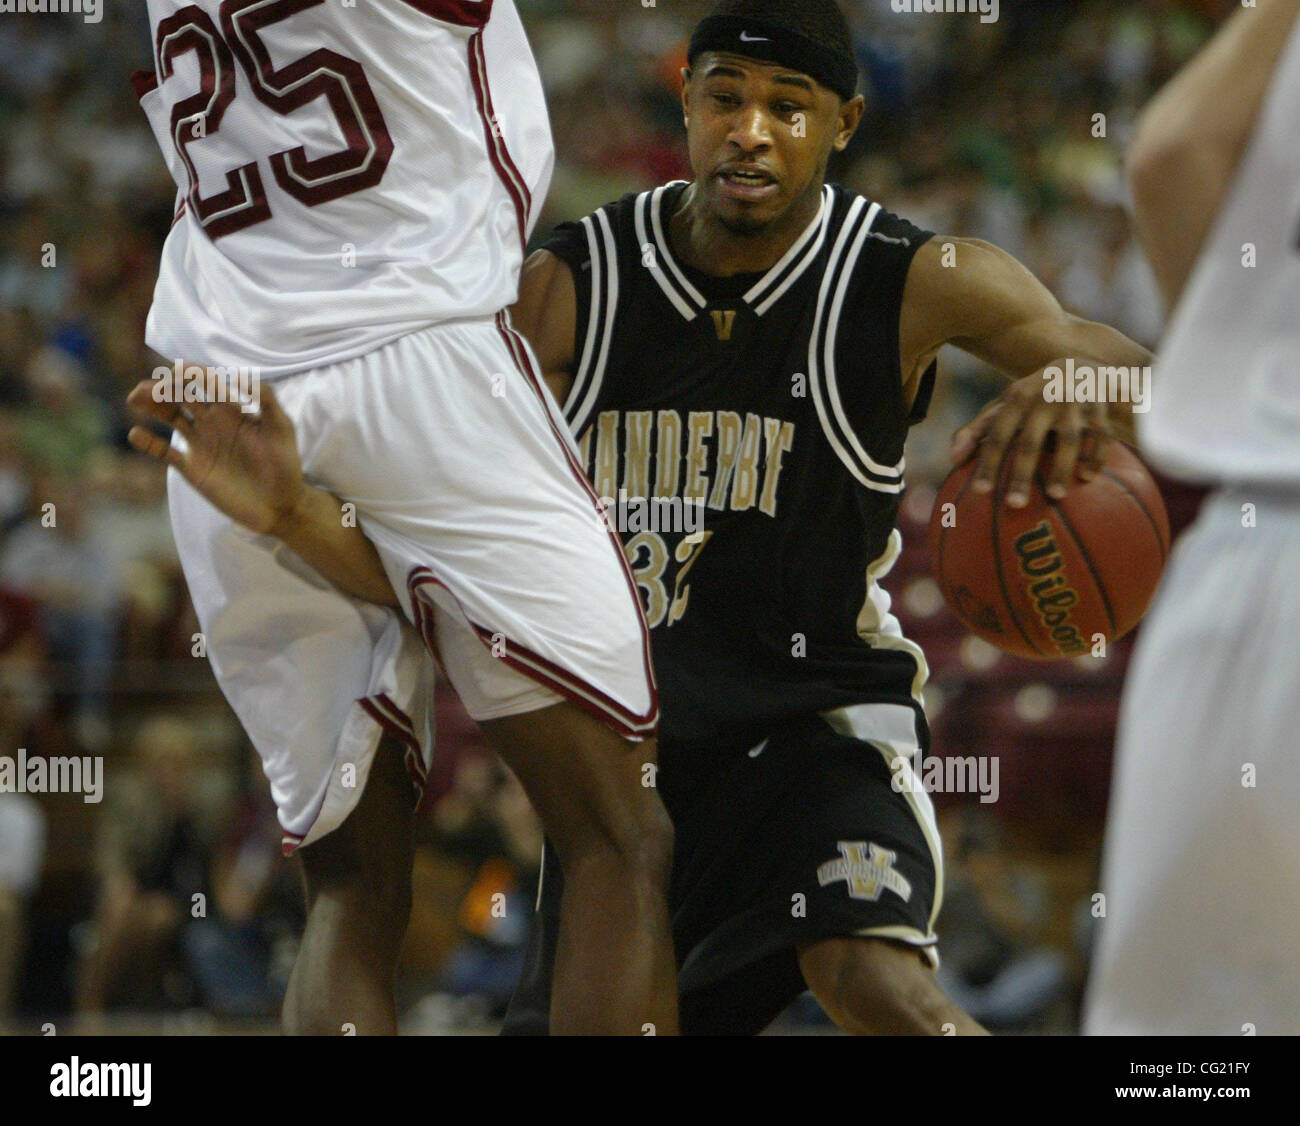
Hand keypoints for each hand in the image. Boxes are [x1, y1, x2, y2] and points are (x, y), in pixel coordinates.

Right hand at [126, 374, 307, 536]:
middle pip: (182, 396)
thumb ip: (266, 398)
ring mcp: (200, 444)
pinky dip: (149, 443)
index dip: (193, 374)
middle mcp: (212, 422)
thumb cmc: (284, 464)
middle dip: (164, 387)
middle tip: (148, 387)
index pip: (207, 383)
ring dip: (151, 406)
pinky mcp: (192, 468)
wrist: (280, 505)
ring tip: (134, 398)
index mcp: (232, 409)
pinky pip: (165, 452)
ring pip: (169, 417)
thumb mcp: (281, 428)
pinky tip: (136, 434)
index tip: (179, 369)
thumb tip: (237, 375)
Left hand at [949, 365, 1113, 507]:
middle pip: (1030, 441)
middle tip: (1014, 505)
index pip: (997, 435)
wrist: (1082, 366)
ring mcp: (1074, 403)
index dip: (988, 462)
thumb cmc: (1033, 397)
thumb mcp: (1005, 406)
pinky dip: (1096, 457)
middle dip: (1021, 473)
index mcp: (1016, 399)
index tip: (981, 492)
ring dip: (1062, 468)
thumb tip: (952, 460)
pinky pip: (1101, 437)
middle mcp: (1044, 398)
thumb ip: (977, 430)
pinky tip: (1087, 478)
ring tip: (1056, 496)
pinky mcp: (1100, 408)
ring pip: (1069, 439)